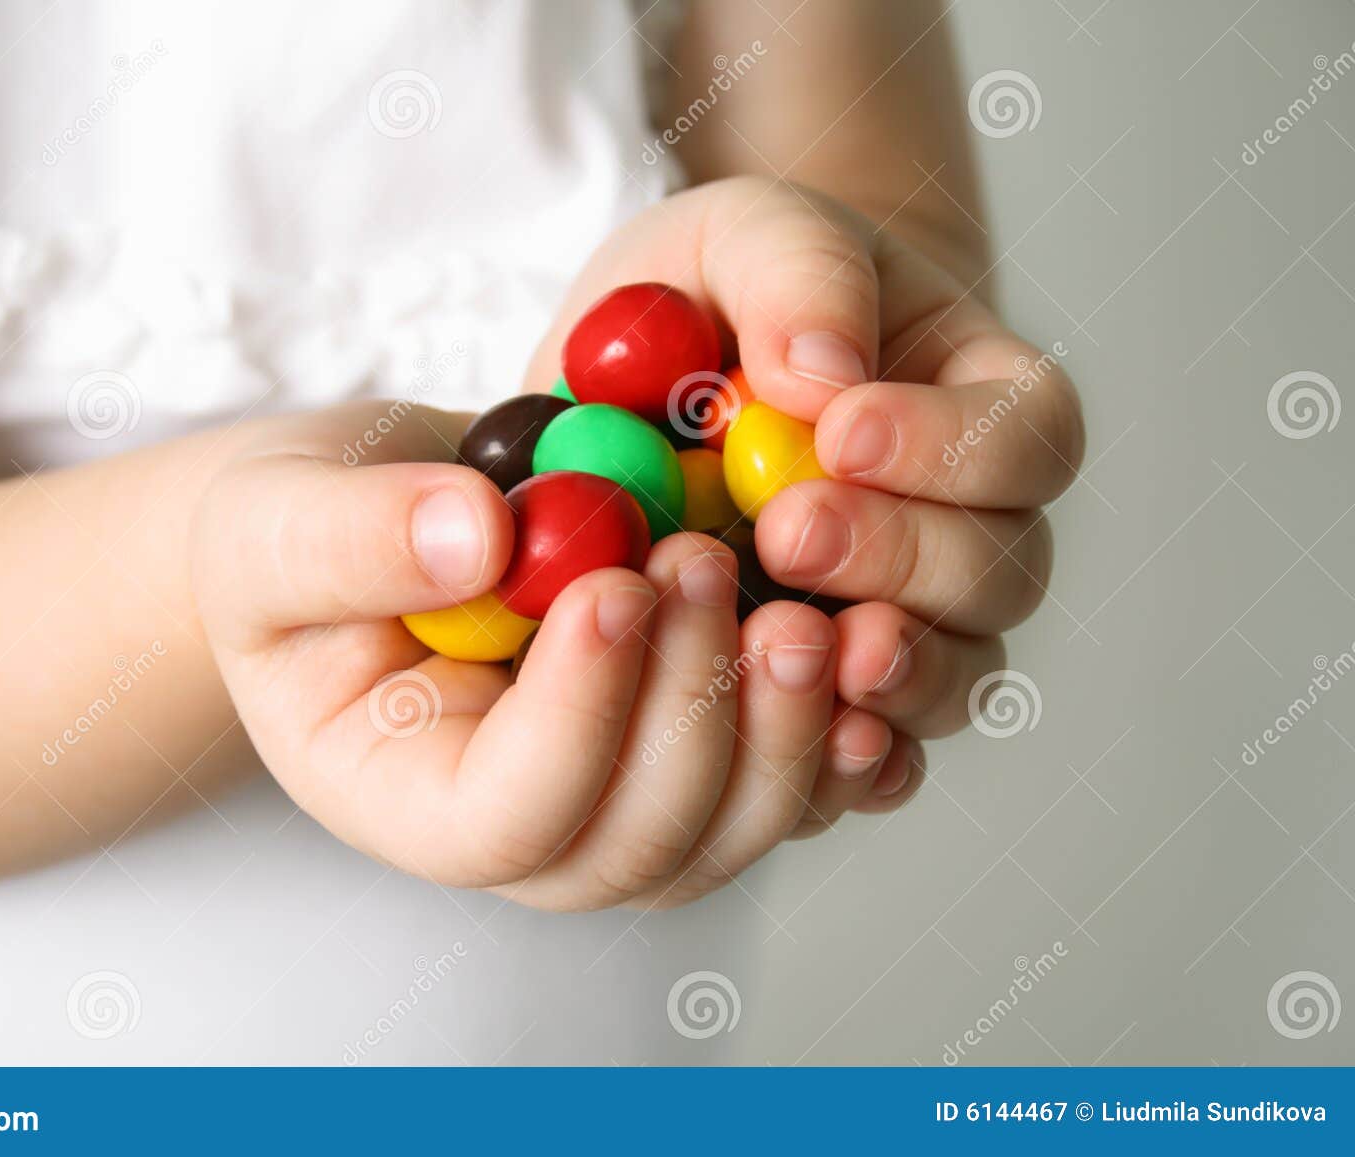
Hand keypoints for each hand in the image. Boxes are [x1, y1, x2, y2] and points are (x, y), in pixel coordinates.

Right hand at [191, 402, 910, 909]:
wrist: (384, 524)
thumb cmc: (299, 537)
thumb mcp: (275, 520)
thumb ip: (350, 537)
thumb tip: (477, 542)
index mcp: (403, 798)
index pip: (504, 821)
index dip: (574, 721)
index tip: (610, 585)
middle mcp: (523, 834)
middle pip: (637, 844)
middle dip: (691, 713)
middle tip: (706, 565)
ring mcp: (614, 803)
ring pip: (726, 829)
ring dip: (778, 727)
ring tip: (790, 600)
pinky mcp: (685, 751)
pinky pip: (780, 777)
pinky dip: (833, 726)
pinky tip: (861, 646)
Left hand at [525, 177, 1084, 834]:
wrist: (641, 388)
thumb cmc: (718, 298)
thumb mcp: (740, 235)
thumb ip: (795, 271)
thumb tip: (826, 374)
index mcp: (974, 404)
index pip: (1026, 435)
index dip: (953, 448)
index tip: (843, 430)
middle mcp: (963, 529)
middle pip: (1001, 574)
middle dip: (902, 559)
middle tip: (788, 531)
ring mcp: (905, 626)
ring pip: (952, 679)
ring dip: (889, 673)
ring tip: (798, 643)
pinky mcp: (823, 699)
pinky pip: (872, 759)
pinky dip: (843, 764)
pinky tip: (787, 740)